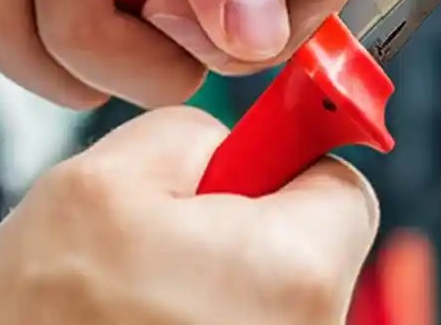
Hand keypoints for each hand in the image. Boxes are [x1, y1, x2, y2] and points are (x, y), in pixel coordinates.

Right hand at [0, 107, 377, 323]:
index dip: (282, 161)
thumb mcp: (100, 186)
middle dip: (239, 223)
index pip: (340, 184)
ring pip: (265, 287)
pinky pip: (241, 322)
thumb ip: (188, 134)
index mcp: (298, 268)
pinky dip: (198, 317)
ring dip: (210, 275)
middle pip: (305, 240)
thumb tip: (222, 139)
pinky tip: (141, 322)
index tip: (243, 161)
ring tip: (136, 291)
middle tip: (163, 235)